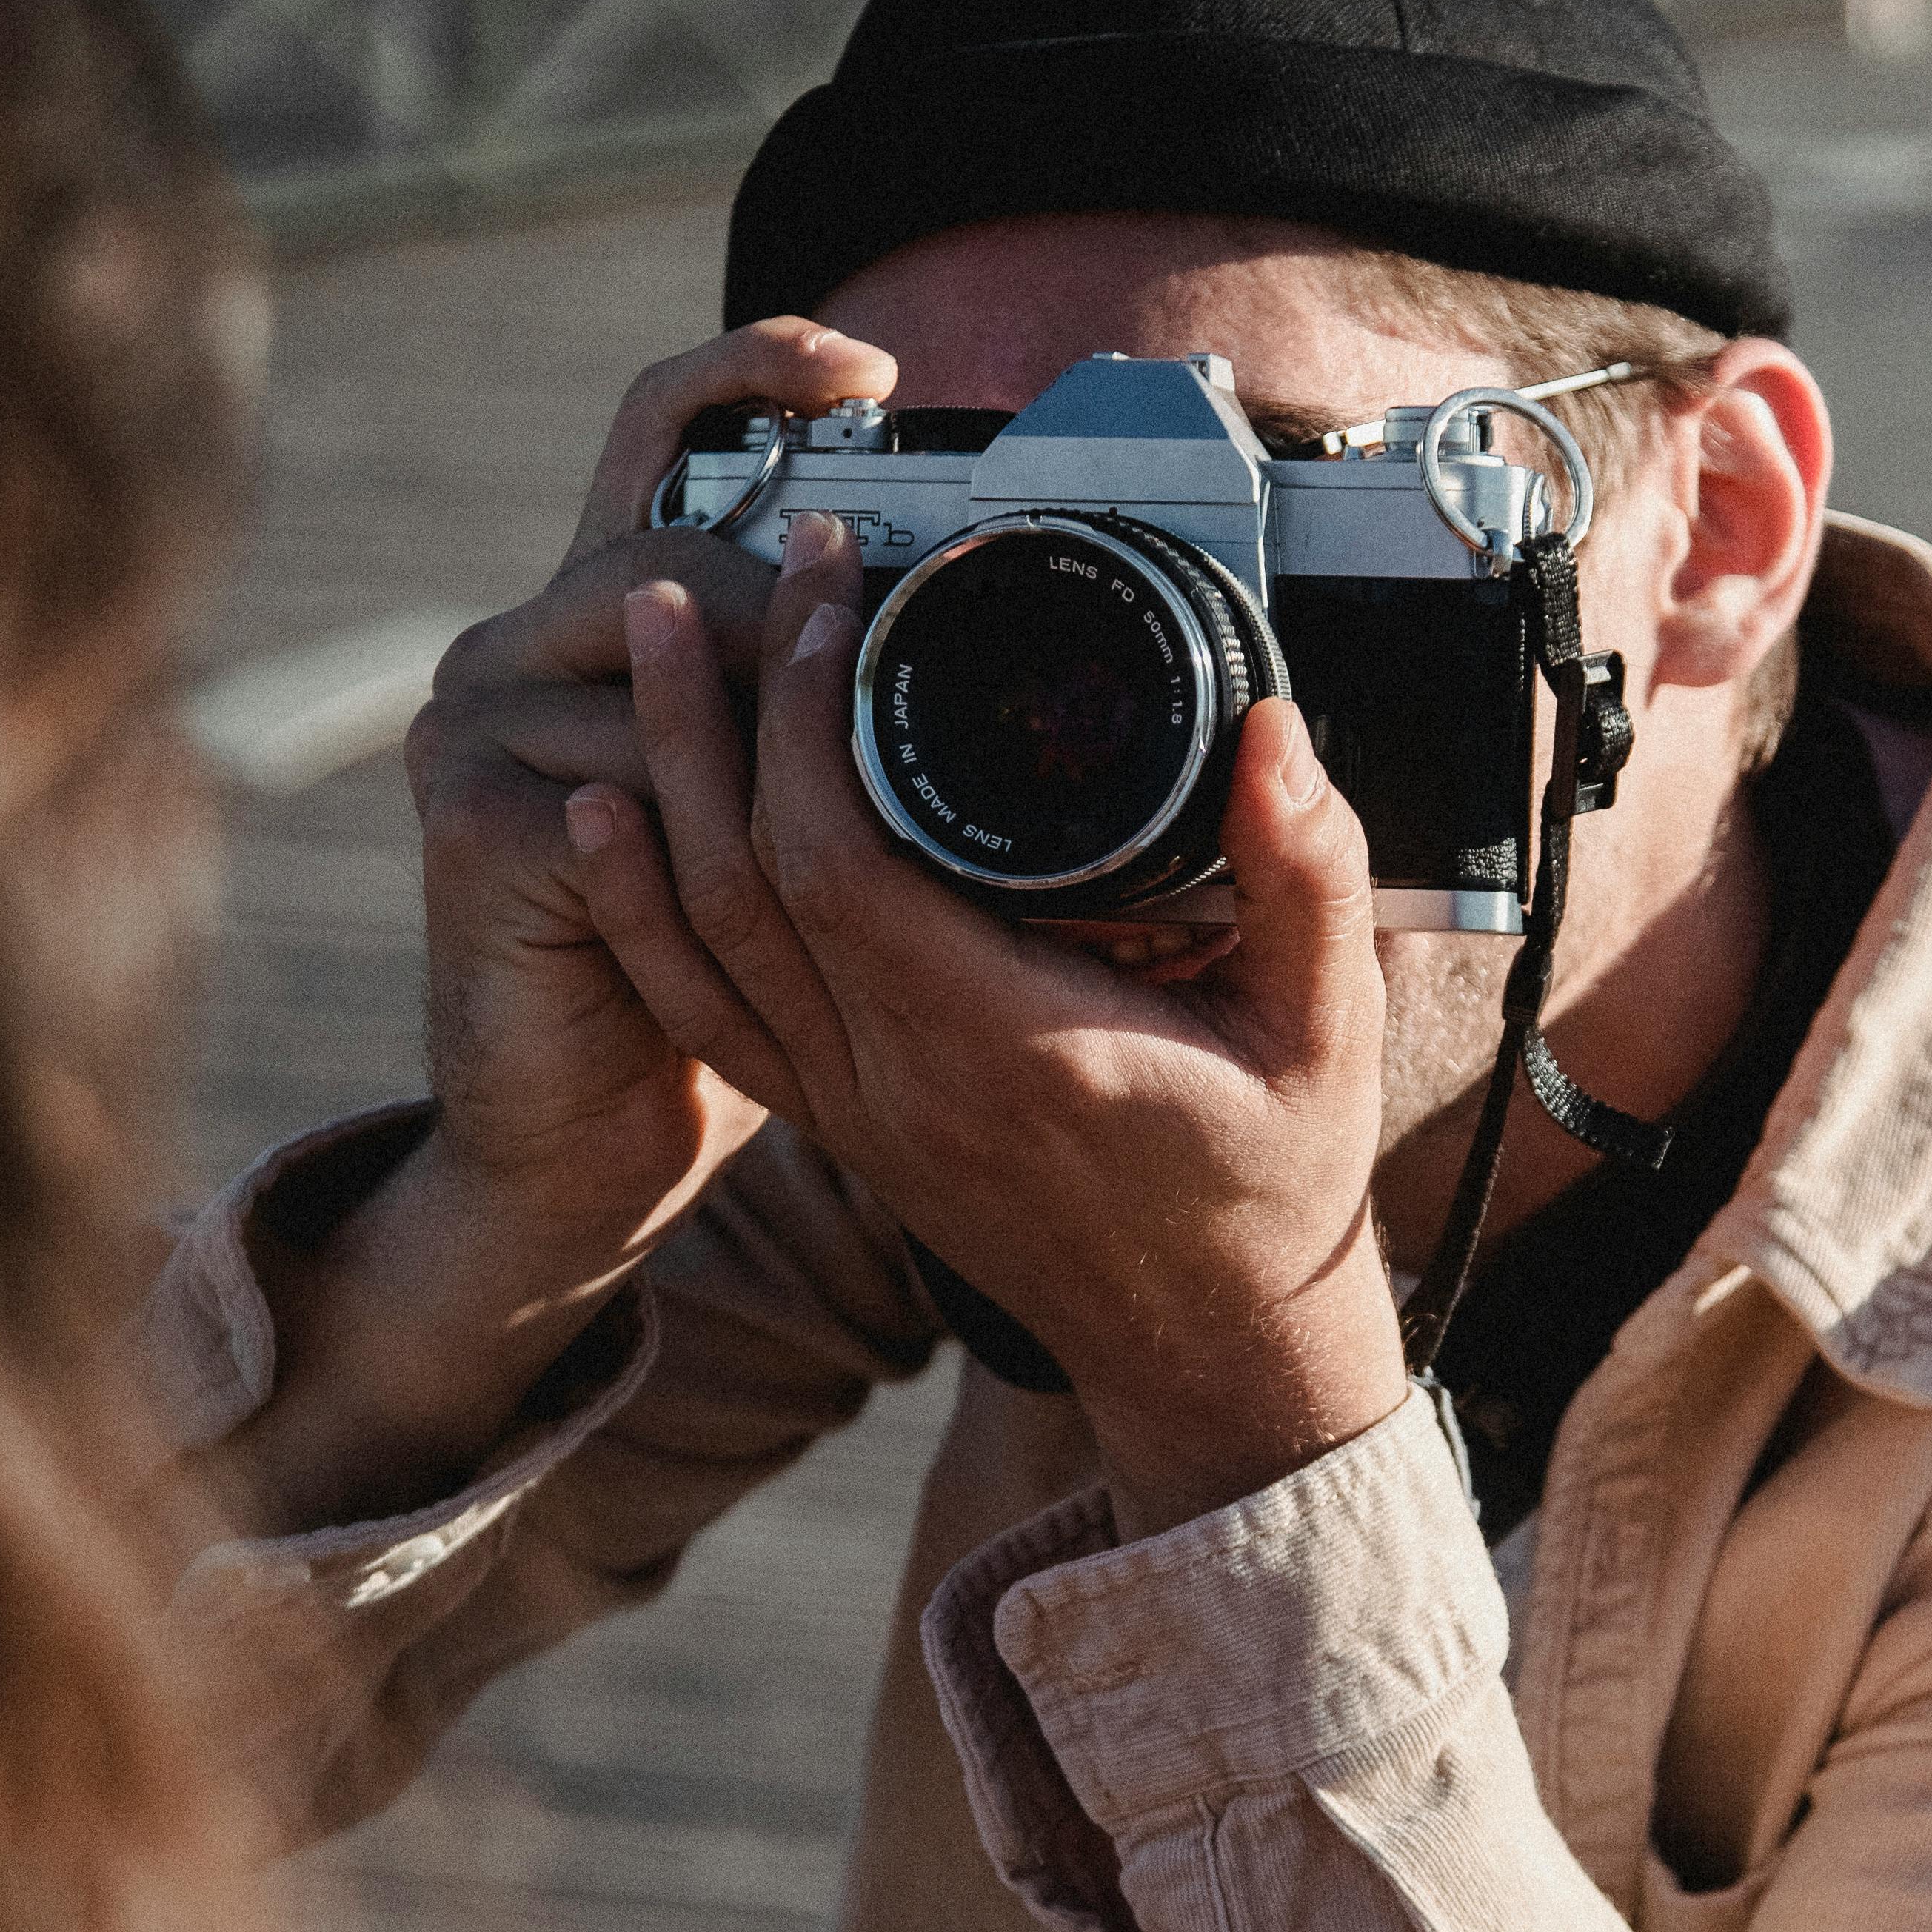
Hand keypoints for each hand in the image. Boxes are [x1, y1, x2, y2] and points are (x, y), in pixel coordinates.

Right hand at [403, 318, 897, 1278]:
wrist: (598, 1132)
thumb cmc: (720, 972)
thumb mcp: (794, 804)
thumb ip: (831, 698)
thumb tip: (977, 618)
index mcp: (605, 614)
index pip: (661, 425)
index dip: (755, 369)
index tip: (874, 372)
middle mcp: (521, 640)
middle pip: (686, 558)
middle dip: (805, 628)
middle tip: (897, 710)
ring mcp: (477, 720)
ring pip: (668, 669)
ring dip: (776, 749)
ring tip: (846, 823)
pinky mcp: (473, 818)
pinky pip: (632, 795)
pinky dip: (715, 846)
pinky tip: (763, 900)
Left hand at [560, 517, 1411, 1537]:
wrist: (1212, 1355)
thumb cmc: (1275, 1187)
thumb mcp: (1325, 1031)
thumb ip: (1306, 876)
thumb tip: (1273, 729)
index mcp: (1004, 1046)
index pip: (842, 858)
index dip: (808, 711)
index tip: (832, 587)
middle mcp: (898, 1082)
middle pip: (742, 876)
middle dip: (714, 709)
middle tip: (706, 576)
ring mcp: (853, 1111)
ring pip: (700, 935)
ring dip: (658, 779)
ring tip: (642, 642)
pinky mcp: (841, 1125)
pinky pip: (703, 1011)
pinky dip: (641, 906)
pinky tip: (606, 814)